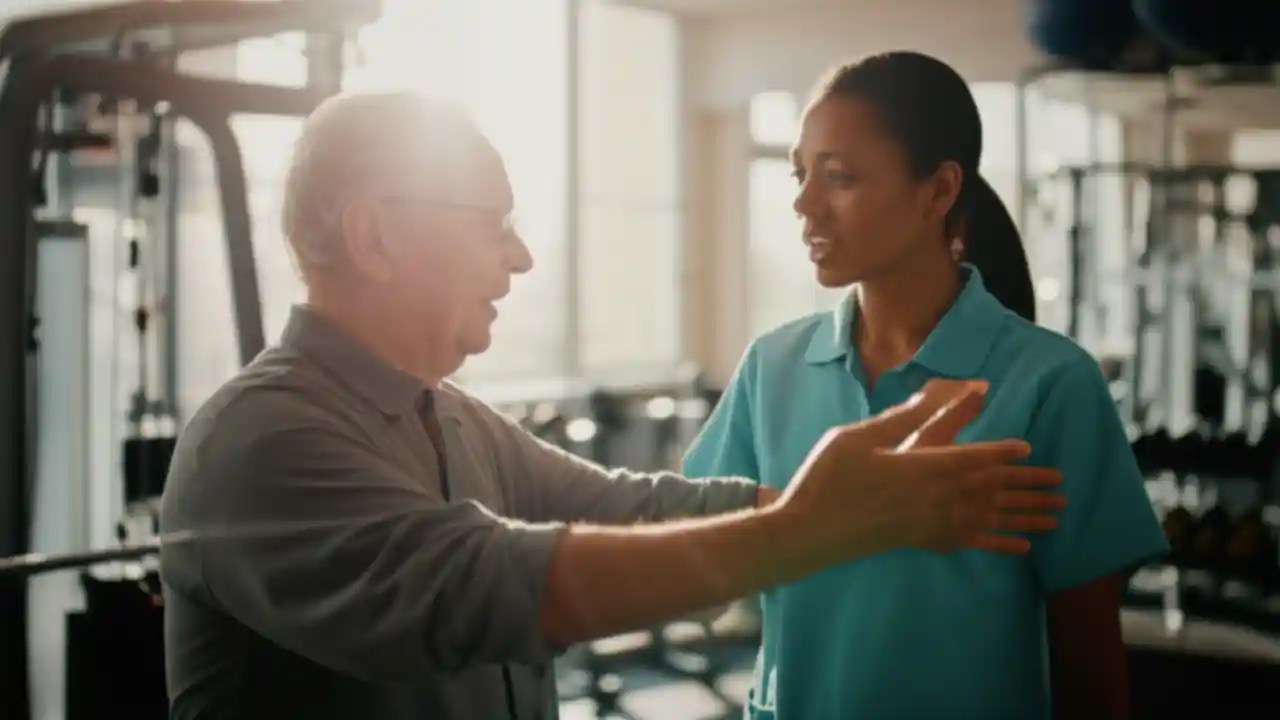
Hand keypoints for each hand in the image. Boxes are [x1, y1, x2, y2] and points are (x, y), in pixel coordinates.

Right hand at [773, 379, 1063, 559]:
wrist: (807, 531)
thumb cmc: (828, 478)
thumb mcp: (862, 435)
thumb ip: (908, 416)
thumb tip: (949, 390)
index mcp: (924, 466)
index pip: (977, 458)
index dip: (1005, 453)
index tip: (1029, 449)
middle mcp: (937, 498)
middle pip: (993, 488)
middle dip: (1029, 485)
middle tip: (1062, 484)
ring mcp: (931, 524)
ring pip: (991, 517)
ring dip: (1027, 515)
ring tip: (1058, 515)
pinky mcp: (921, 541)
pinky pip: (971, 543)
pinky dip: (999, 544)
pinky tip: (1022, 549)